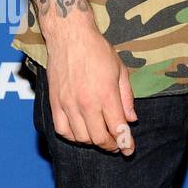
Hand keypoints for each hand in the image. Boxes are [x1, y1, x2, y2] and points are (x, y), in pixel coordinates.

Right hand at [45, 29, 137, 154]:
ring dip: (93, 142)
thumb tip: (132, 119)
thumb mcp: (121, 71)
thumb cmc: (98, 51)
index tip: (129, 149)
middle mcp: (86, 103)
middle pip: (98, 138)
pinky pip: (62, 130)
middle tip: (117, 146)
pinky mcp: (55, 104)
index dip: (125, 142)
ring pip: (80, 137)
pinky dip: (73, 137)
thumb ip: (127, 98)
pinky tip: (81, 133)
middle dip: (111, 146)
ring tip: (102, 138)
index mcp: (106, 94)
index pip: (117, 128)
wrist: (71, 37)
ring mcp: (68, 105)